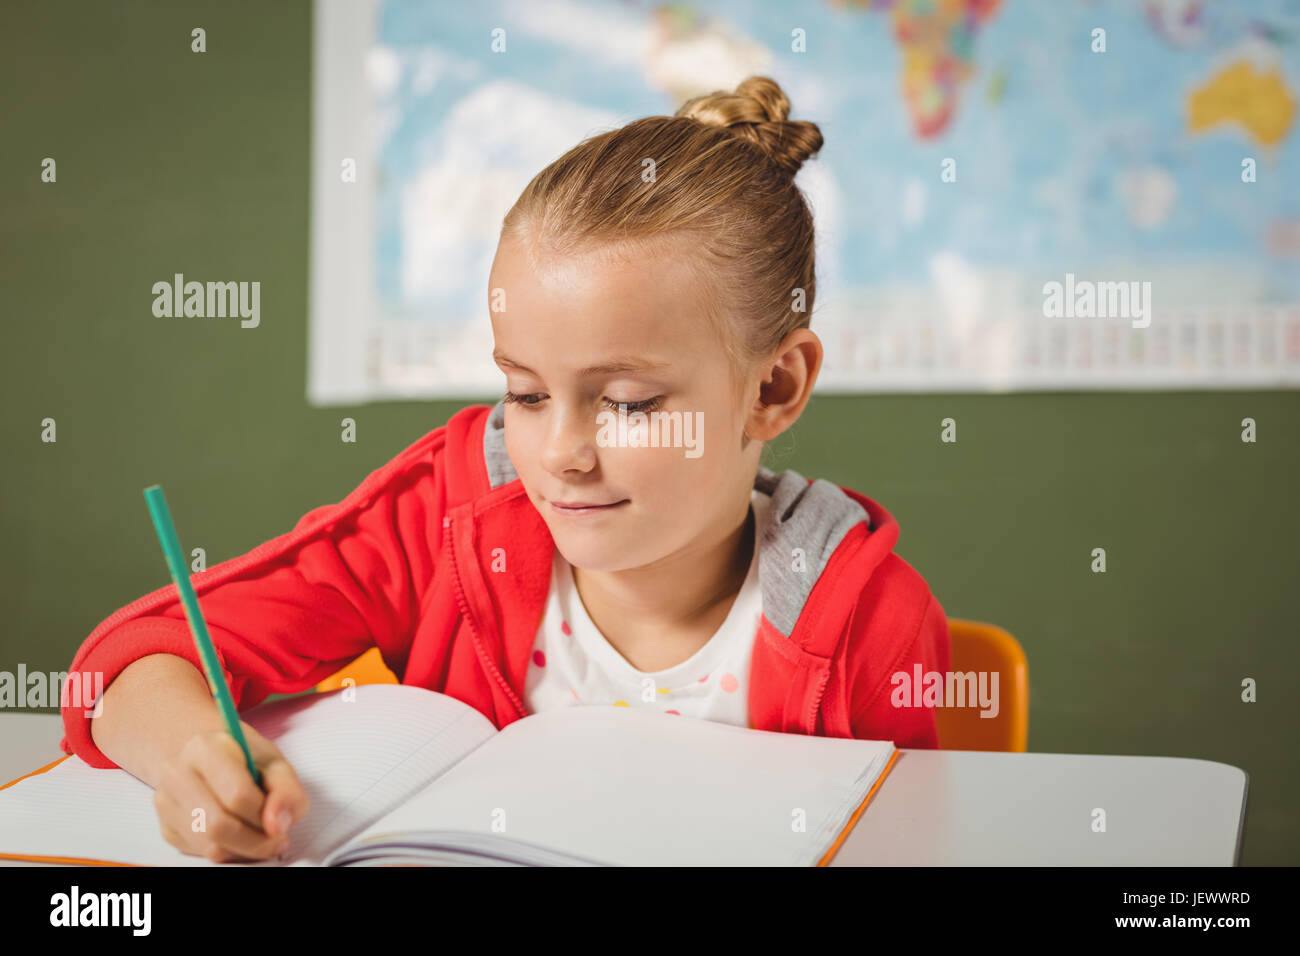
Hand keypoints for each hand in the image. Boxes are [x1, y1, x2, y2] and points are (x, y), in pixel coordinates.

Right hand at [152, 722, 309, 862]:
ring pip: (209, 845)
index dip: (265, 815)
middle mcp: (177, 773)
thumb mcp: (275, 763)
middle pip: (218, 826)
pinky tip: (239, 834)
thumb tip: (277, 825)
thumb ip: (286, 792)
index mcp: (205, 748)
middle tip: (275, 840)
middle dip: (255, 842)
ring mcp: (165, 802)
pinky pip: (200, 853)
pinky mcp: (165, 826)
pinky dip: (227, 851)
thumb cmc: (245, 757)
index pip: (237, 795)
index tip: (280, 822)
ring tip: (260, 836)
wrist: (208, 756)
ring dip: (243, 850)